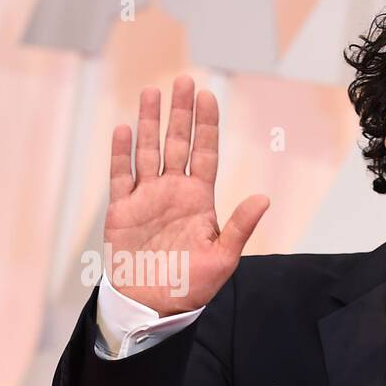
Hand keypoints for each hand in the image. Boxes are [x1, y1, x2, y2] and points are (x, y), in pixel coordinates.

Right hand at [104, 74, 268, 314]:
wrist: (155, 304)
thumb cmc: (192, 285)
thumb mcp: (223, 258)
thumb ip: (240, 226)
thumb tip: (264, 199)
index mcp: (199, 200)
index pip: (205, 154)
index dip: (207, 126)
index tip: (209, 96)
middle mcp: (174, 192)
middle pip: (177, 143)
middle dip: (181, 113)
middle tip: (183, 81)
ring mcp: (147, 198)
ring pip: (148, 151)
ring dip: (150, 122)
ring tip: (152, 92)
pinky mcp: (123, 209)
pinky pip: (121, 175)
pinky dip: (121, 152)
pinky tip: (124, 129)